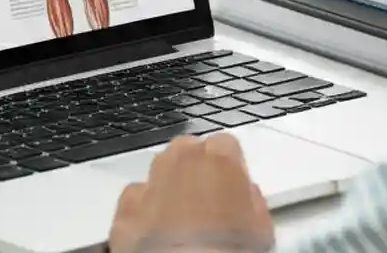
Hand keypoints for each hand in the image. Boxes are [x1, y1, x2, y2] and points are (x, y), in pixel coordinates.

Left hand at [108, 133, 273, 252]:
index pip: (225, 145)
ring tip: (181, 219)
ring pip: (159, 171)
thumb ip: (251, 198)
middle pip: (188, 151)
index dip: (229, 166)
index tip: (231, 184)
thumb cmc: (227, 250)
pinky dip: (143, 210)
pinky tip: (157, 230)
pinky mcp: (126, 206)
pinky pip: (135, 199)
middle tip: (206, 203)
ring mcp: (150, 180)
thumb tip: (246, 199)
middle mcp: (181, 159)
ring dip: (168, 187)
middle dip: (195, 170)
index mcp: (218, 157)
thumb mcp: (260, 226)